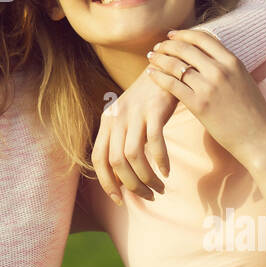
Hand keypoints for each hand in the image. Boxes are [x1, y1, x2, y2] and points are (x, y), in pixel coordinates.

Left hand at [91, 65, 178, 206]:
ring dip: (146, 178)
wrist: (165, 66)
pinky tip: (167, 172)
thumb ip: (122, 142)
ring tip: (160, 188)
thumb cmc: (148, 99)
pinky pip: (154, 142)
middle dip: (131, 186)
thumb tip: (123, 177)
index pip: (98, 159)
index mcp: (107, 121)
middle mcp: (116, 117)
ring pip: (133, 156)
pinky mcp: (154, 109)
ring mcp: (134, 113)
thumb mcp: (128, 118)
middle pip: (116, 162)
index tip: (119, 200)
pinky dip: (160, 161)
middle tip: (148, 196)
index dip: (106, 183)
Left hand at [145, 29, 265, 168]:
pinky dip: (158, 77)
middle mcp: (220, 70)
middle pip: (185, 48)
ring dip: (159, 58)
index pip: (203, 38)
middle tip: (158, 46)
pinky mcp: (198, 104)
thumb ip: (227, 66)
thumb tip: (210, 56)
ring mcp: (209, 87)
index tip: (172, 34)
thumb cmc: (252, 112)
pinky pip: (171, 85)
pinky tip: (151, 74)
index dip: (183, 34)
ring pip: (175, 65)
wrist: (258, 138)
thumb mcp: (244, 80)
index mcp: (233, 61)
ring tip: (151, 57)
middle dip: (168, 45)